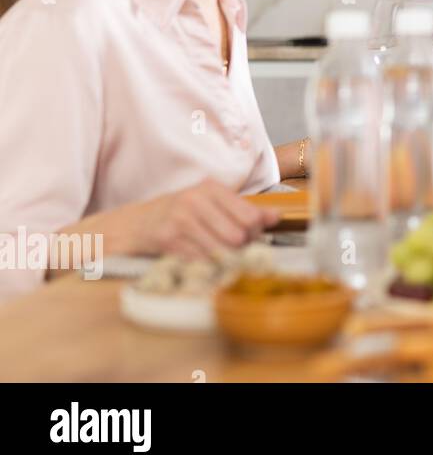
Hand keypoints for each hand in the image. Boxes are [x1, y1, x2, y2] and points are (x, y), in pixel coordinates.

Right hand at [127, 180, 278, 259]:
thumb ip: (245, 210)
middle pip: (239, 237)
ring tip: (218, 257)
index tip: (249, 238)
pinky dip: (206, 266)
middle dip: (241, 249)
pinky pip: (201, 261)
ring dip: (224, 260)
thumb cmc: (181, 213)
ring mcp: (181, 219)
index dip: (255, 233)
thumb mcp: (211, 204)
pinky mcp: (168, 239)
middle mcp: (196, 200)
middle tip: (233, 250)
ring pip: (221, 251)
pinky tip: (202, 261)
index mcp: (212, 189)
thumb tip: (276, 217)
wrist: (135, 224)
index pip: (251, 217)